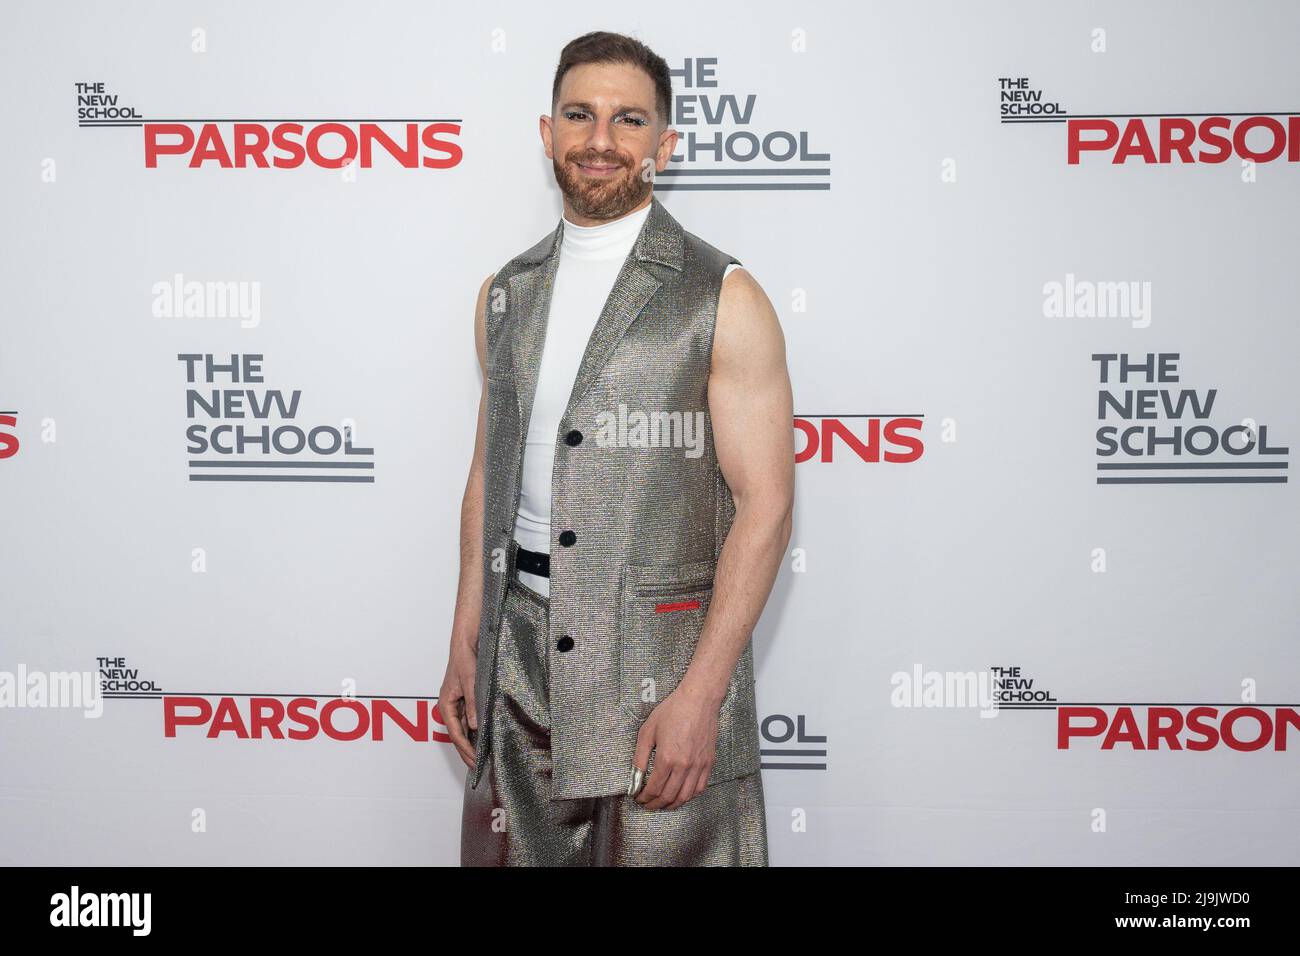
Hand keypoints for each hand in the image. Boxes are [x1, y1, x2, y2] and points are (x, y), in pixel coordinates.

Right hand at [439, 637, 478, 768]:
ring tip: (479, 759)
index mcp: (446, 704)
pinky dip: (473, 732)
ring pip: (461, 729)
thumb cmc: (466, 661)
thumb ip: (473, 705)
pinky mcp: (464, 699)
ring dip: (470, 743)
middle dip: (466, 751)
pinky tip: (481, 739)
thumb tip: (474, 726)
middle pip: (457, 734)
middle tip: (477, 768)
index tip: (474, 761)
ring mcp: (456, 703)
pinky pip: (467, 720)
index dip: (465, 748)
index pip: (455, 733)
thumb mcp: (472, 683)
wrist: (466, 644)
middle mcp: (449, 706)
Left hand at [632, 679, 721, 809]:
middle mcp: (684, 766)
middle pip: (668, 796)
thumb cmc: (673, 711)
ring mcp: (698, 765)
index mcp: (667, 758)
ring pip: (685, 796)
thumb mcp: (648, 731)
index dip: (644, 797)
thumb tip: (635, 776)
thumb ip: (640, 756)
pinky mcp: (708, 762)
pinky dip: (689, 796)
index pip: (653, 789)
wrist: (698, 700)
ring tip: (662, 804)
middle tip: (647, 804)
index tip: (638, 798)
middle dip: (655, 805)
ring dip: (672, 805)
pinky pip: (700, 788)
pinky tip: (681, 795)